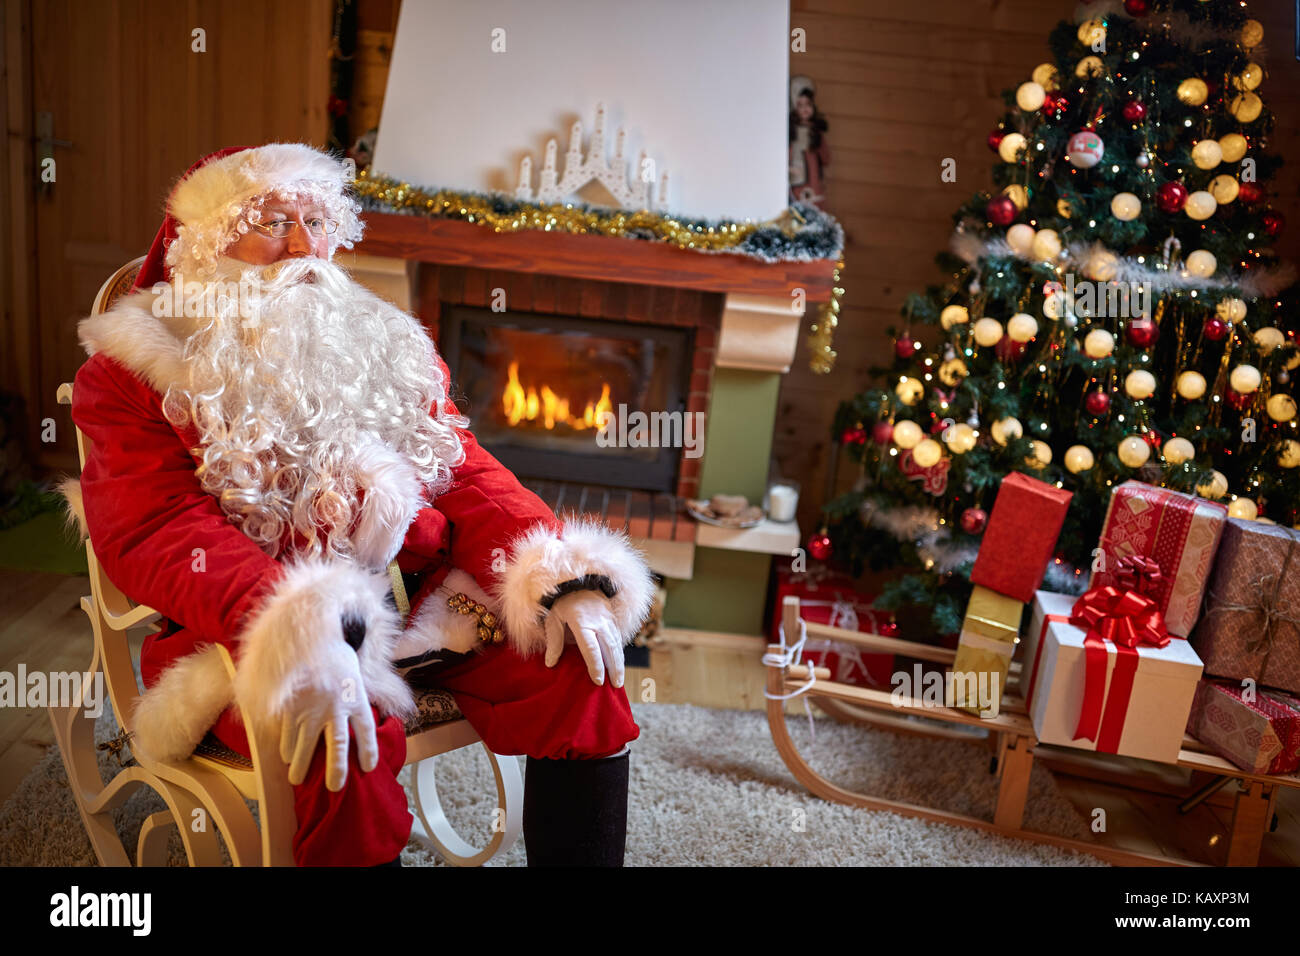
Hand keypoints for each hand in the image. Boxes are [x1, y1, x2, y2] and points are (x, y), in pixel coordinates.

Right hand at [278, 616, 378, 790]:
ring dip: (301, 764)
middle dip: (337, 771)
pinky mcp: (290, 705)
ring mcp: (311, 708)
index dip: (369, 750)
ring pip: (306, 745)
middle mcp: (335, 706)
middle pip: (338, 748)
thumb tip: (360, 718)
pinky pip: (286, 732)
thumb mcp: (353, 674)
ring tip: (297, 777)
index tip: (370, 767)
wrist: (308, 634)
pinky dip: (285, 745)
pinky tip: (285, 754)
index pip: (366, 731)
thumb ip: (355, 697)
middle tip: (335, 788)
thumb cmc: (334, 655)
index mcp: (355, 697)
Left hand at [544, 590, 624, 687]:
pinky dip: (620, 653)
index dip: (596, 666)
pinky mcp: (613, 620)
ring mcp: (608, 620)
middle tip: (616, 686)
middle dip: (614, 668)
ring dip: (620, 663)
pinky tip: (619, 664)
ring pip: (617, 644)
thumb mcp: (553, 618)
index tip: (598, 681)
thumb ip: (553, 640)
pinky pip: (618, 639)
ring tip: (619, 680)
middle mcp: (599, 622)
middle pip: (610, 648)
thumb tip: (550, 663)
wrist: (580, 582)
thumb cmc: (563, 603)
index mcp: (583, 622)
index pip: (592, 649)